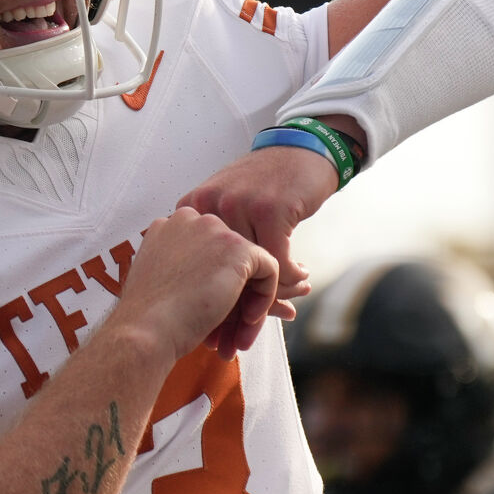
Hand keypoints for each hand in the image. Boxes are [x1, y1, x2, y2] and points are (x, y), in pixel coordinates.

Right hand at [114, 208, 281, 360]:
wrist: (145, 331)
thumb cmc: (149, 318)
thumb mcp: (168, 285)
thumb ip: (192, 275)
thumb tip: (223, 284)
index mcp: (170, 227)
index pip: (208, 252)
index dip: (214, 288)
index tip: (213, 322)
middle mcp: (191, 219)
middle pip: (230, 258)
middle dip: (235, 301)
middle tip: (229, 337)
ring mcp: (214, 230)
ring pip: (250, 266)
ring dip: (248, 306)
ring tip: (238, 340)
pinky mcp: (238, 248)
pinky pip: (269, 270)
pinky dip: (265, 298)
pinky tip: (247, 322)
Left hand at [177, 142, 338, 326]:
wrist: (301, 150)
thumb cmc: (266, 185)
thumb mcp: (230, 208)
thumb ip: (215, 245)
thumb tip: (205, 298)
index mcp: (191, 208)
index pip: (196, 271)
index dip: (206, 308)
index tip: (215, 336)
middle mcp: (210, 206)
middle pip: (220, 277)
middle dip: (232, 317)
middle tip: (238, 342)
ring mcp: (240, 207)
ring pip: (250, 274)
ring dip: (268, 300)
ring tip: (284, 313)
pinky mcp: (271, 210)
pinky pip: (278, 263)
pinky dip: (289, 279)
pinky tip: (301, 281)